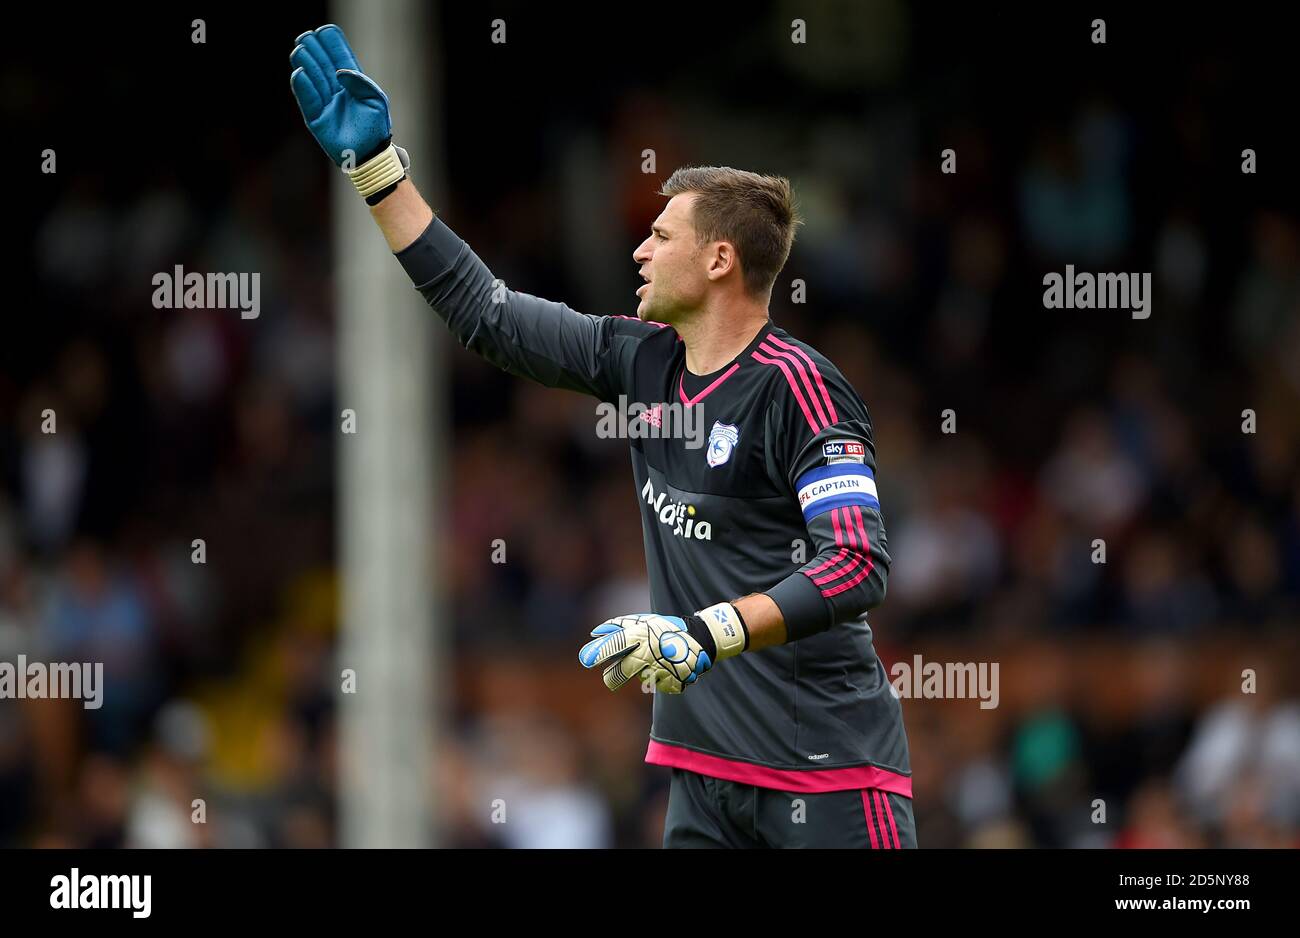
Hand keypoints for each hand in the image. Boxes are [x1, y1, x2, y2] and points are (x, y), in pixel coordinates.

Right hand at [290, 24, 391, 167]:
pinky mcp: (316, 120)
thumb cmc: (376, 126)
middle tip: (306, 36)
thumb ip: (361, 83)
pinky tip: (299, 73)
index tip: (325, 31)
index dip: (332, 45)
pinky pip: (308, 101)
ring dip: (306, 65)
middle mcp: (336, 92)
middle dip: (315, 51)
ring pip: (314, 81)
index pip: (340, 60)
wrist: (371, 154)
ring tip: (300, 50)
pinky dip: (304, 88)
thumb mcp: (376, 100)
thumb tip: (341, 71)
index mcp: (352, 84)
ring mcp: (325, 105)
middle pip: (323, 67)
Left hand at [578, 614, 712, 693]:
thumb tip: (593, 634)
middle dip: (612, 677)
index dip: (600, 652)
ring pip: (638, 679)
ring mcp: (661, 669)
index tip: (586, 660)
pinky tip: (666, 668)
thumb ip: (617, 627)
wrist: (699, 640)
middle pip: (620, 673)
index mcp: (640, 635)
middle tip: (610, 678)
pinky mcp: (672, 683)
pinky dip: (658, 679)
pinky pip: (656, 685)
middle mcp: (649, 653)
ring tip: (653, 662)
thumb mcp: (642, 622)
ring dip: (641, 674)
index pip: (616, 644)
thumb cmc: (664, 630)